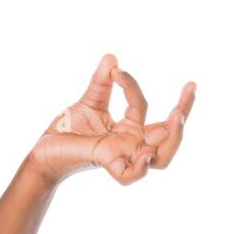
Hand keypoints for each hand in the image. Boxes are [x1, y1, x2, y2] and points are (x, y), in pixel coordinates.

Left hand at [29, 54, 195, 186]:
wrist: (42, 150)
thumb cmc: (66, 130)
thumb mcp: (88, 102)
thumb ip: (101, 82)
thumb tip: (112, 58)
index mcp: (128, 129)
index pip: (142, 106)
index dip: (132, 87)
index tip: (117, 71)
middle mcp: (130, 143)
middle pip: (168, 135)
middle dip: (183, 111)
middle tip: (191, 88)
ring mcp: (121, 156)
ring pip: (161, 158)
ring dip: (173, 138)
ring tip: (177, 116)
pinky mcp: (106, 165)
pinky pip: (130, 175)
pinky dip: (141, 168)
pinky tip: (146, 154)